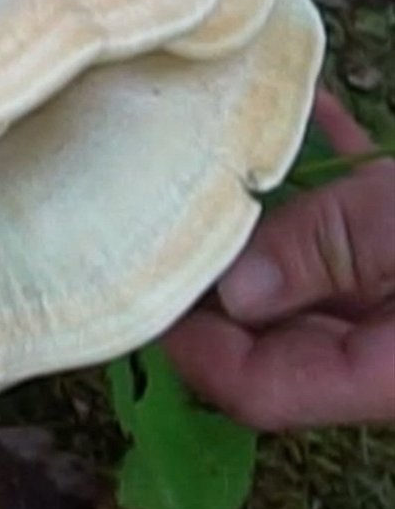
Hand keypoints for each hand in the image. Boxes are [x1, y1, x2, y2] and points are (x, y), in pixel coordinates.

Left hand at [162, 90, 394, 430]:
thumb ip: (325, 256)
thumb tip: (229, 291)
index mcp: (391, 378)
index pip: (259, 392)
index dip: (189, 344)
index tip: (138, 277)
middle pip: (277, 336)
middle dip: (218, 280)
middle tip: (157, 205)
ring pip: (318, 278)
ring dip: (275, 225)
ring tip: (217, 154)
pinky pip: (370, 234)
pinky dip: (340, 185)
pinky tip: (313, 116)